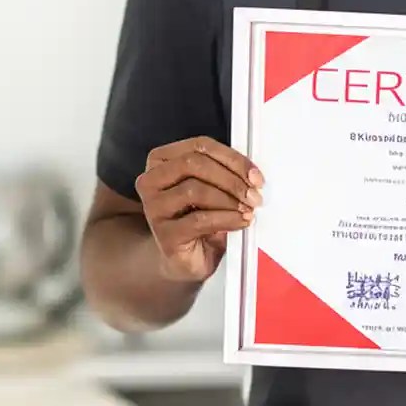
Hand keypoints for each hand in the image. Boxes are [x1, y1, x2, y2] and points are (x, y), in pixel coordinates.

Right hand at [135, 136, 263, 282]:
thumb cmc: (199, 221)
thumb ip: (225, 173)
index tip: (254, 174)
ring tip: (247, 209)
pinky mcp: (164, 234)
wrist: (185, 260)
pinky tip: (240, 222)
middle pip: (193, 164)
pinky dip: (226, 219)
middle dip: (230, 179)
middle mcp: (151, 181)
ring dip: (229, 200)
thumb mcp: (212, 189)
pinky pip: (199, 220)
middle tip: (253, 194)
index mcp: (162, 161)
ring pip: (194, 190)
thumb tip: (251, 172)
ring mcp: (154, 208)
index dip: (231, 157)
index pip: (199, 146)